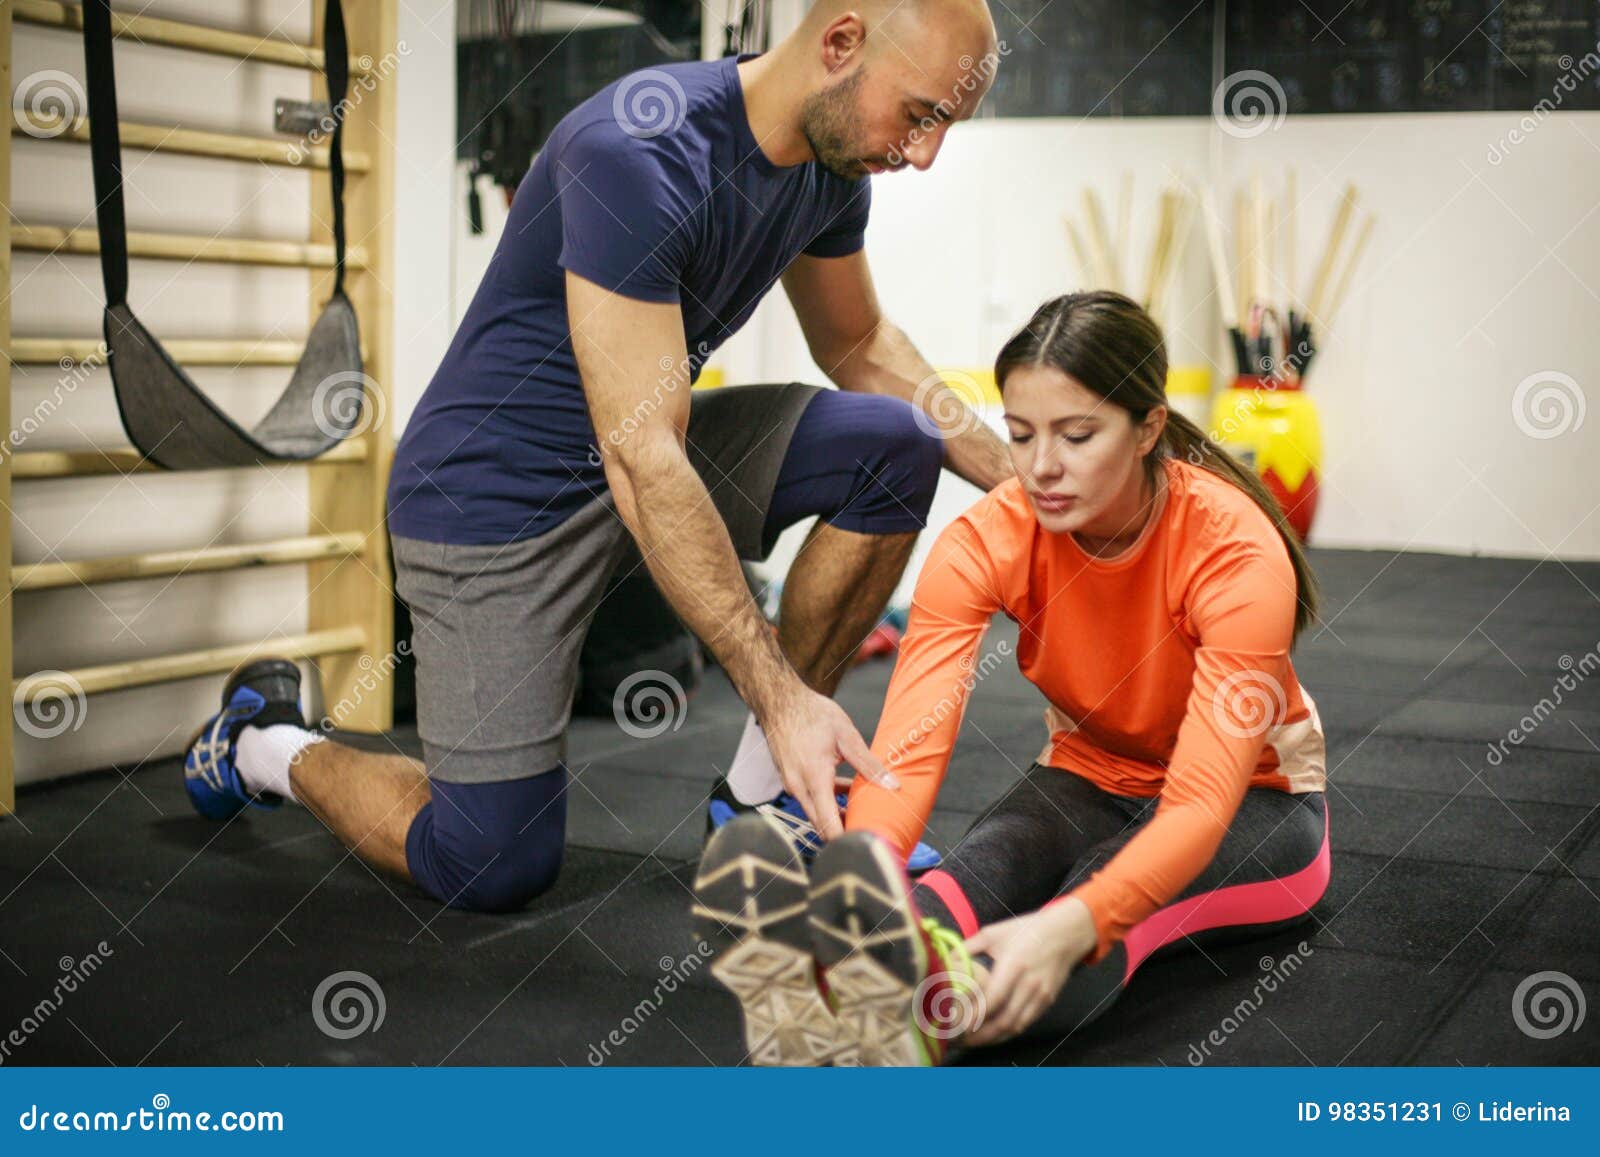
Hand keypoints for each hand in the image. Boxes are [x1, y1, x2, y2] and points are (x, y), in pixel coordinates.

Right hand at [761, 686, 897, 839]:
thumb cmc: (812, 714)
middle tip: (871, 833)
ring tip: (864, 810)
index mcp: (814, 778)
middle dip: (845, 833)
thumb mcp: (846, 736)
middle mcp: (799, 787)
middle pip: (822, 825)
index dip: (846, 842)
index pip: (829, 825)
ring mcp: (791, 785)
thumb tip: (893, 785)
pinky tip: (847, 789)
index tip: (866, 847)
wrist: (780, 701)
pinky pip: (810, 800)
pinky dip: (828, 801)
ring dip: (838, 815)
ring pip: (816, 813)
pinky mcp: (790, 780)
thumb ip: (869, 764)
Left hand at [964, 899, 1096, 1045]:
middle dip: (979, 1035)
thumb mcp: (994, 933)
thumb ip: (968, 948)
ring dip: (992, 1039)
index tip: (957, 1025)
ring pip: (1015, 1026)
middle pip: (1004, 1020)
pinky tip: (992, 1036)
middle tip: (958, 1040)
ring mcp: (1041, 995)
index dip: (976, 1016)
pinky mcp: (1047, 1002)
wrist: (1066, 933)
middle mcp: (1029, 984)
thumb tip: (944, 961)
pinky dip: (1007, 1033)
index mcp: (1014, 965)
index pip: (994, 999)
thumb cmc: (1026, 930)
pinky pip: (1025, 1023)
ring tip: (970, 1042)